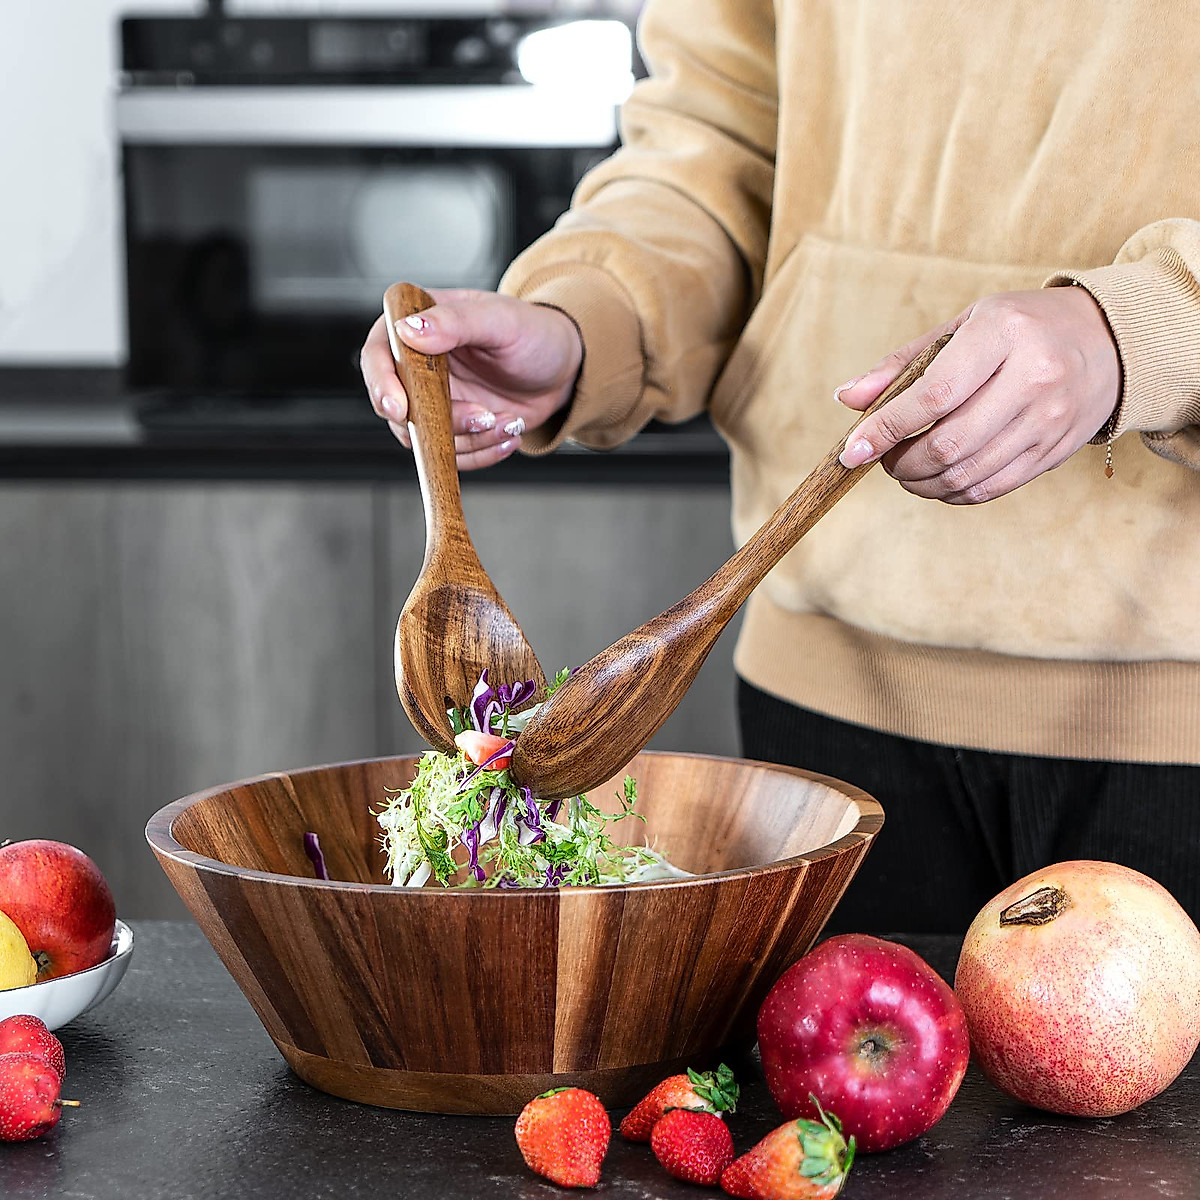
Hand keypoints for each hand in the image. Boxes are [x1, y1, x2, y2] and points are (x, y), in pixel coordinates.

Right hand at [360, 288, 583, 469]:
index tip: (401, 408)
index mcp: (419, 324)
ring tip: (507, 421)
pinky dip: (482, 452)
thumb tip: (409, 330)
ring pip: (424, 437)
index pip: (379, 353)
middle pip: (397, 405)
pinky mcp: (452, 429)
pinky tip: (508, 433)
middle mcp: (418, 365)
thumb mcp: (501, 320)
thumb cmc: (534, 334)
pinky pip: (452, 454)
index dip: (381, 383)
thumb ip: (456, 321)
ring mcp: (433, 400)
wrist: (563, 370)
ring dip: (469, 439)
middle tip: (482, 417)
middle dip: (439, 421)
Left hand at [834, 288, 1120, 502]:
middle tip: (884, 460)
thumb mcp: (964, 326)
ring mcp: (1049, 419)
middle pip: (949, 444)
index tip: (853, 450)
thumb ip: (903, 363)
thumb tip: (847, 399)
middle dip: (901, 464)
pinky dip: (953, 493)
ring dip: (922, 484)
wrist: (1108, 341)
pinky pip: (991, 488)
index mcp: (1003, 334)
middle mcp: (1033, 377)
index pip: (933, 395)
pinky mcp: (1056, 451)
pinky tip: (938, 481)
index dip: (886, 429)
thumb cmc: (1019, 329)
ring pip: (967, 474)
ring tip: (906, 471)